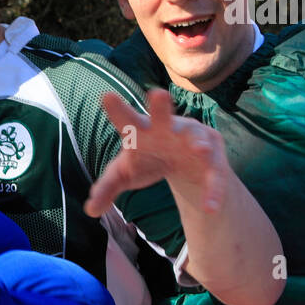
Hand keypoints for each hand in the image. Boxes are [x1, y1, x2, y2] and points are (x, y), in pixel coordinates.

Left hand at [84, 89, 227, 216]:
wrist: (182, 162)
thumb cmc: (146, 160)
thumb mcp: (124, 175)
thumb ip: (106, 188)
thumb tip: (90, 210)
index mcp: (141, 130)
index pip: (126, 120)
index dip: (117, 110)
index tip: (107, 97)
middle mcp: (168, 128)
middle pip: (162, 117)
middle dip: (160, 107)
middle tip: (157, 94)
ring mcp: (194, 139)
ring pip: (197, 139)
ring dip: (198, 143)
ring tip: (200, 150)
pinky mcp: (214, 158)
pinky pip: (214, 174)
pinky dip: (213, 190)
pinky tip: (210, 207)